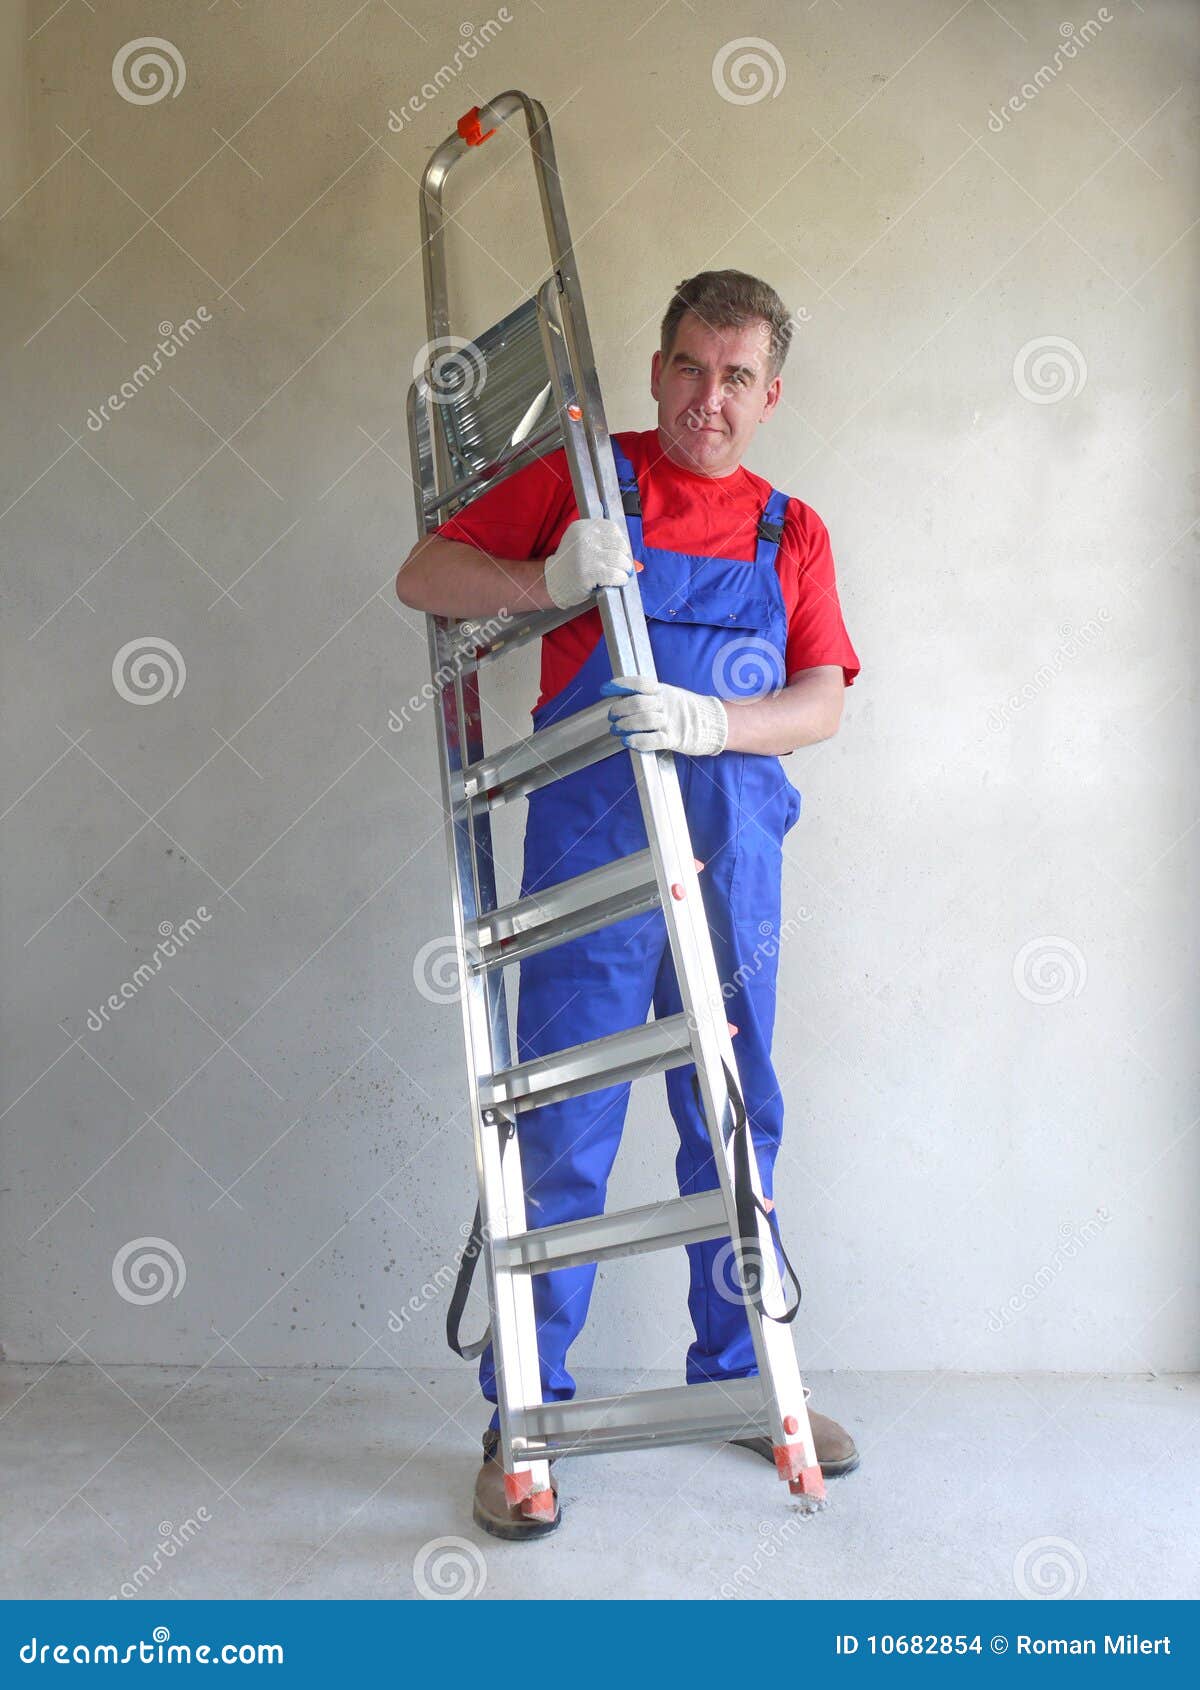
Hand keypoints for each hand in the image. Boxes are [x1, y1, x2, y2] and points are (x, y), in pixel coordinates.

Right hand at [543, 518, 636, 608]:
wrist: (551, 583)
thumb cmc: (571, 566)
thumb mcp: (583, 548)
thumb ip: (607, 550)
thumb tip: (637, 564)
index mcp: (582, 527)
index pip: (612, 528)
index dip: (620, 541)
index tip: (620, 551)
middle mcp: (584, 538)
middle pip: (618, 544)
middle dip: (624, 557)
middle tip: (622, 567)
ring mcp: (586, 555)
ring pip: (619, 560)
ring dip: (624, 570)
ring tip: (620, 575)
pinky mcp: (589, 573)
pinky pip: (615, 574)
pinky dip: (621, 579)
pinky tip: (618, 582)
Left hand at [600, 675, 728, 756]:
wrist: (714, 723)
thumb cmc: (685, 711)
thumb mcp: (668, 696)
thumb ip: (648, 697)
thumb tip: (621, 700)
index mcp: (663, 691)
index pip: (639, 683)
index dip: (620, 685)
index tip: (604, 689)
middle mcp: (666, 704)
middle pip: (638, 703)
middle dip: (619, 709)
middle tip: (612, 716)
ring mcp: (671, 721)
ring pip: (643, 720)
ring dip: (625, 725)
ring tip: (617, 730)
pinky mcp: (675, 739)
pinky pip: (653, 740)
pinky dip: (638, 741)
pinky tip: (628, 741)